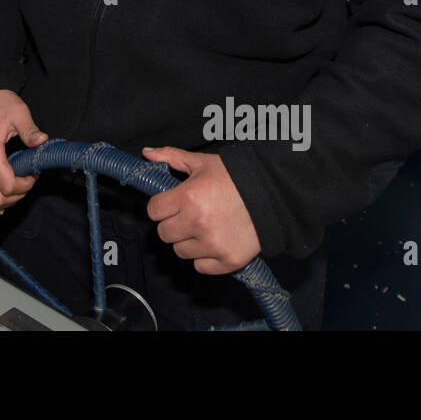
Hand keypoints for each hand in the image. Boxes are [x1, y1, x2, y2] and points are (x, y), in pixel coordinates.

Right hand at [0, 90, 47, 212]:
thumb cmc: (1, 104)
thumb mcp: (20, 113)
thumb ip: (30, 130)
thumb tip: (42, 141)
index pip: (7, 185)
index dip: (24, 186)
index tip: (33, 175)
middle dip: (15, 197)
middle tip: (26, 184)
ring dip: (1, 203)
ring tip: (15, 191)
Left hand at [142, 147, 260, 274]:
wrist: (273, 194)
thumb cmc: (235, 177)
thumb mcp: (202, 162)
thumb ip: (171, 157)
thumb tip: (147, 153)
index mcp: (188, 197)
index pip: (154, 211)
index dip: (161, 206)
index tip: (172, 203)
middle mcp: (198, 223)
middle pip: (164, 234)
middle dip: (173, 224)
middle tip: (189, 215)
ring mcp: (213, 245)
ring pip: (181, 251)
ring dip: (188, 241)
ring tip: (205, 227)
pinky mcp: (228, 260)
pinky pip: (201, 267)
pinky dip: (206, 258)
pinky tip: (215, 241)